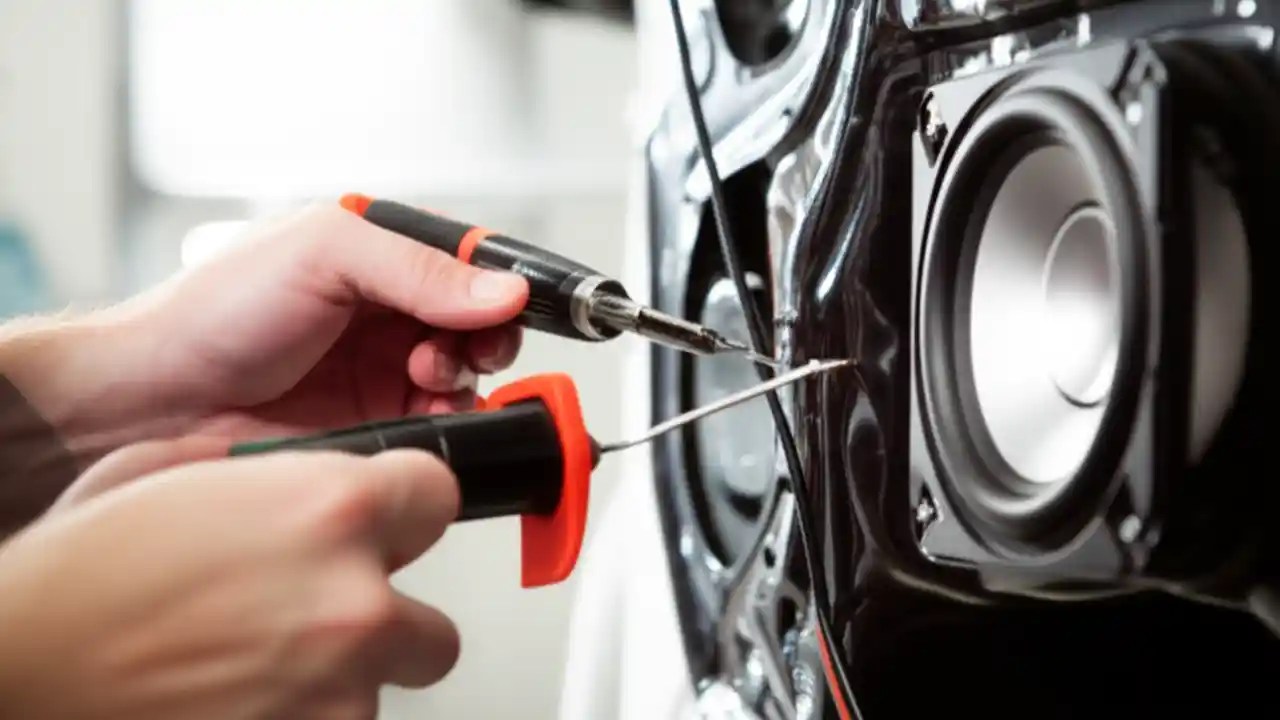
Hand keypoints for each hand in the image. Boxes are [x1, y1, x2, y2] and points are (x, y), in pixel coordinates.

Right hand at [0, 446, 460, 719]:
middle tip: (309, 624)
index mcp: (331, 511)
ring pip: (376, 695)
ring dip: (330, 684)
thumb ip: (262, 473)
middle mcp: (354, 605)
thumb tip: (296, 474)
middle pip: (431, 624)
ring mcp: (339, 696)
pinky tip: (230, 702)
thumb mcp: (168, 476)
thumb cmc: (69, 584)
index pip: (438, 497)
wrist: (10, 677)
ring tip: (241, 669)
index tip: (383, 529)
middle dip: (379, 625)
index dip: (403, 514)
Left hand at [139, 202, 529, 439]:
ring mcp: (385, 368)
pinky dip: (448, 420)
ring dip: (463, 377)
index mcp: (378, 253)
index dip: (500, 282)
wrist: (155, 400)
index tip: (509, 305)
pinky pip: (443, 424)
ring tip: (424, 375)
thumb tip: (503, 291)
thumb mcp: (323, 254)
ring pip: (470, 375)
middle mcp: (388, 310)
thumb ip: (419, 269)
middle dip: (486, 334)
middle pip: (482, 321)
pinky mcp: (380, 424)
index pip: (469, 261)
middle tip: (462, 344)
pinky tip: (422, 412)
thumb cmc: (214, 311)